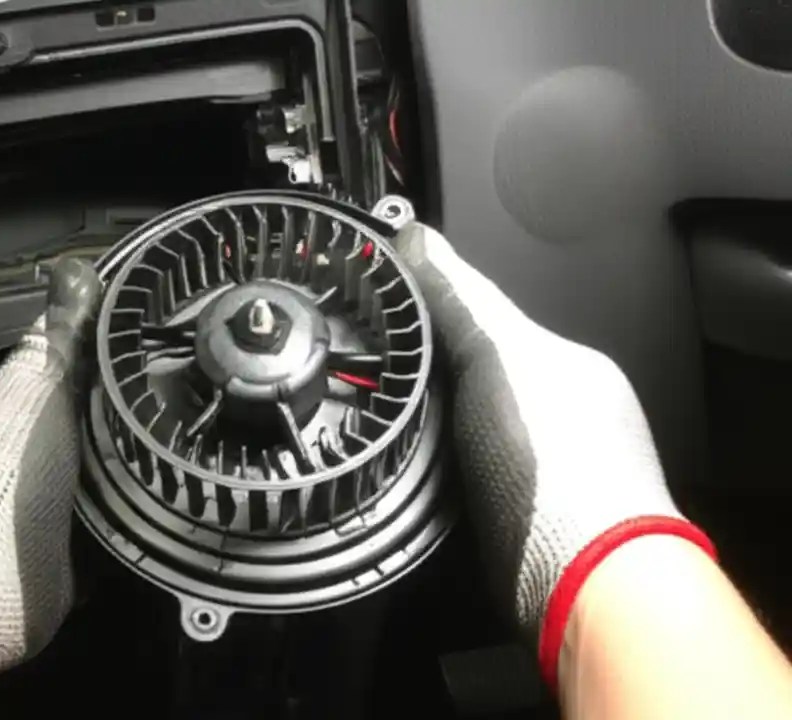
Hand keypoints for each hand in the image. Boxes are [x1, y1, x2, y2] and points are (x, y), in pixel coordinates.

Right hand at [393, 223, 713, 688]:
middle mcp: (558, 419)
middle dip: (423, 380)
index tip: (382, 309)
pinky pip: (453, 486)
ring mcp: (537, 477)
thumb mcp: (498, 355)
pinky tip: (398, 476)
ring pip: (459, 437)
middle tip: (369, 376)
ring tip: (373, 425)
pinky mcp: (509, 529)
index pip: (488, 321)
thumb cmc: (557, 460)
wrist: (578, 577)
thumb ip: (458, 299)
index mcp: (567, 367)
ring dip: (420, 434)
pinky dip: (425, 480)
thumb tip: (417, 236)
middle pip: (470, 382)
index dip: (433, 313)